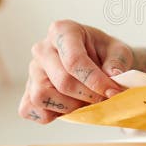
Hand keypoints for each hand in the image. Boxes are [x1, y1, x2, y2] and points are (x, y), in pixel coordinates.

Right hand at [18, 20, 133, 123]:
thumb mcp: (118, 50)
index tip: (113, 92)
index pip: (74, 60)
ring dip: (69, 107)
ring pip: (42, 96)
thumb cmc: (104, 53)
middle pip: (62, 81)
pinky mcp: (27, 90)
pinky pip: (30, 109)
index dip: (95, 81)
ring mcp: (32, 70)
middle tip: (104, 99)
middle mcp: (42, 49)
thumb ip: (117, 61)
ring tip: (85, 102)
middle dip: (87, 96)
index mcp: (63, 31)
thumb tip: (113, 76)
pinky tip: (68, 108)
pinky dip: (50, 115)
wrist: (94, 60)